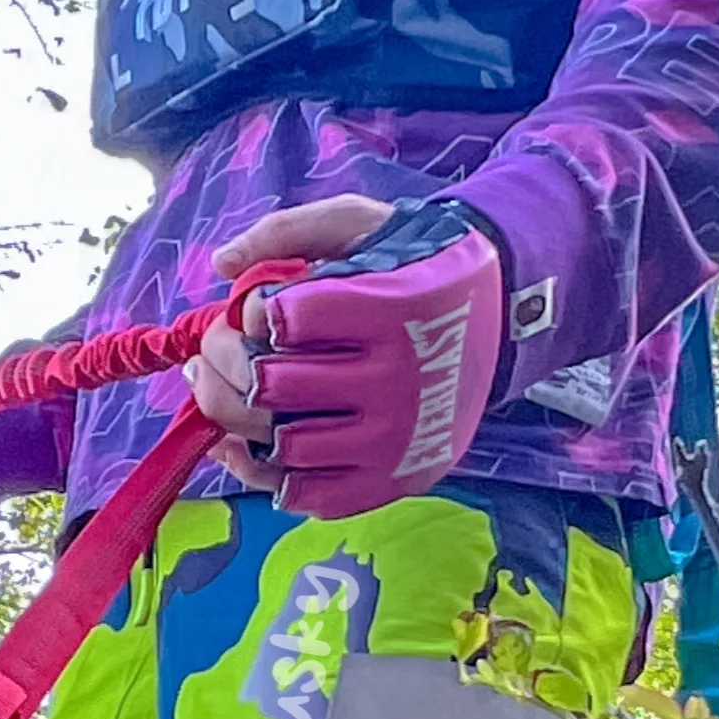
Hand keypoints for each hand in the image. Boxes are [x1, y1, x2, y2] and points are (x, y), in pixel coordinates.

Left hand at [189, 198, 396, 489]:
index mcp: (389, 310)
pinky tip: (244, 442)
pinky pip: (308, 496)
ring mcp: (395, 439)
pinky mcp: (392, 480)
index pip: (284, 322)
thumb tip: (222, 265)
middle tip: (216, 344)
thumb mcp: (360, 223)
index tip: (256, 307)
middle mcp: (396, 382)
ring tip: (227, 385)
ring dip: (234, 415)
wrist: (502, 316)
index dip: (251, 312)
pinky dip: (262, 473)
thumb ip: (285, 232)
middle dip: (223, 359)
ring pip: (280, 445)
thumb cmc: (416, 264)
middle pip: (269, 387)